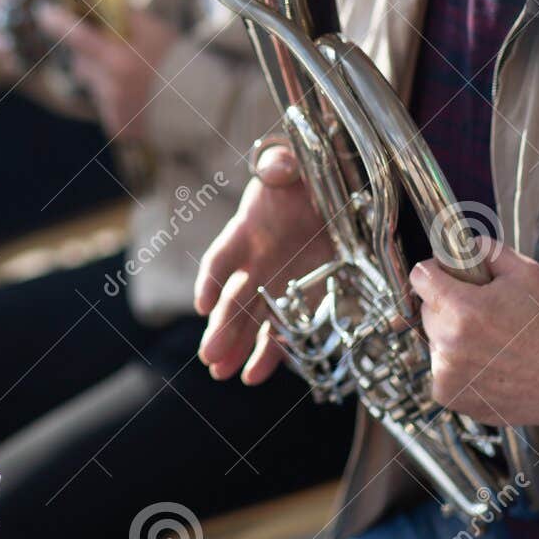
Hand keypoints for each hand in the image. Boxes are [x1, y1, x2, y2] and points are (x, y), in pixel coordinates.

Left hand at [34, 4, 175, 139]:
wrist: (203, 105)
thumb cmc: (179, 60)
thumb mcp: (155, 30)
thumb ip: (124, 16)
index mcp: (119, 61)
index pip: (76, 37)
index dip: (56, 22)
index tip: (44, 12)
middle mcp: (111, 89)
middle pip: (81, 64)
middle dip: (90, 55)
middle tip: (112, 51)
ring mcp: (113, 111)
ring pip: (93, 86)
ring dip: (104, 78)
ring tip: (133, 76)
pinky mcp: (117, 128)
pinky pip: (104, 106)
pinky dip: (114, 98)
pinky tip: (136, 96)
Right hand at [195, 145, 335, 384]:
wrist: (333, 186)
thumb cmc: (307, 173)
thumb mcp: (295, 163)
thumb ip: (281, 164)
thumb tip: (275, 164)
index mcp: (248, 229)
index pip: (223, 256)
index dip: (212, 279)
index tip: (204, 304)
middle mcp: (255, 261)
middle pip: (233, 297)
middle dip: (222, 327)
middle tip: (210, 355)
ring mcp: (273, 283)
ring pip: (249, 319)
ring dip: (234, 346)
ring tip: (220, 373)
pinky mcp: (296, 298)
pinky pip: (279, 329)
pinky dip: (268, 352)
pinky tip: (252, 374)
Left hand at [410, 240, 538, 436]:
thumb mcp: (527, 274)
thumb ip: (488, 251)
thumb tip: (461, 245)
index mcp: (463, 309)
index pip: (420, 277)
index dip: (435, 271)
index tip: (446, 275)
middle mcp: (449, 343)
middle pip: (427, 310)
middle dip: (447, 306)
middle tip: (481, 313)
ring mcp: (446, 373)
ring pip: (434, 340)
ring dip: (451, 337)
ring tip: (489, 343)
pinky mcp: (449, 395)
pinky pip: (440, 369)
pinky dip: (456, 366)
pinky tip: (487, 364)